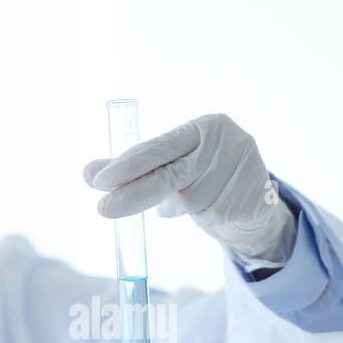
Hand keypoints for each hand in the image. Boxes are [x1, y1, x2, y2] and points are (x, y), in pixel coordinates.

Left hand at [82, 113, 296, 269]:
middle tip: (103, 208)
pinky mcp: (252, 196)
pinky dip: (201, 217)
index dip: (126, 166)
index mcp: (203, 126)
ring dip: (175, 207)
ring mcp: (242, 168)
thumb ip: (132, 168)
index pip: (157, 147)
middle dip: (133, 193)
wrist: (253, 202)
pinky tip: (208, 210)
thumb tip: (89, 174)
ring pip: (189, 200)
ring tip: (183, 203)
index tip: (97, 181)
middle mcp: (225, 142)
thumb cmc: (202, 178)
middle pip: (170, 174)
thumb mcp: (169, 167)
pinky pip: (210, 215)